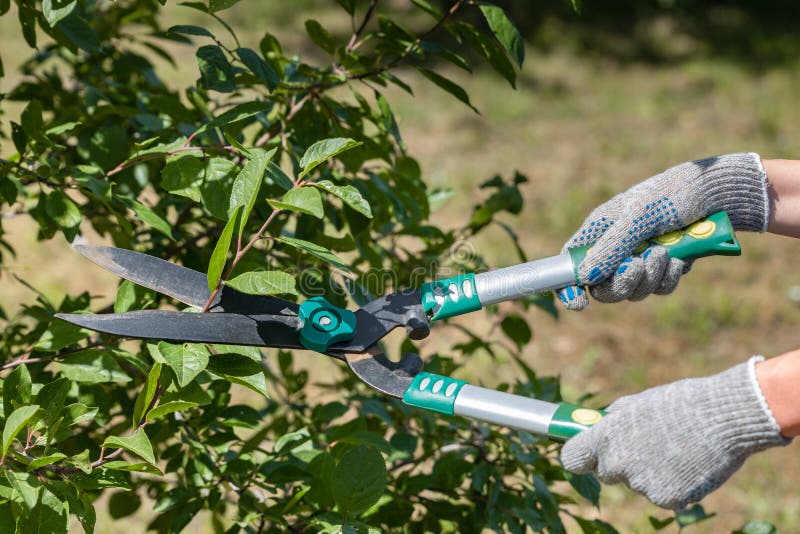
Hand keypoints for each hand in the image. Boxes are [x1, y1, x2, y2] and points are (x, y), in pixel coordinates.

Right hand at [558, 153, 768, 309]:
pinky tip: (679, 259)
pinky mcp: (664, 267)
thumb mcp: (638, 218)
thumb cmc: (671, 195)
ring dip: (649, 277)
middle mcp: (615, 248)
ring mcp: (639, 259)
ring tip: (665, 252)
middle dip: (620, 283)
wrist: (717, 195)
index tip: (579, 303)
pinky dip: (668, 277)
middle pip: (601, 286)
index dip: (568, 286)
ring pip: (632, 290)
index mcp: (599, 231)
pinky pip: (658, 288)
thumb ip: (611, 247)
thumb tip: (585, 276)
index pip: (571, 262)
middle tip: (636, 267)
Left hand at [560, 357, 789, 509]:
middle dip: (620, 462)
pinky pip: (662, 494)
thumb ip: (613, 418)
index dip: (580, 456)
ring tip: (676, 448)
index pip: (572, 459)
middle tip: (644, 445)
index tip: (586, 453)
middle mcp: (618, 464)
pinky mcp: (667, 500)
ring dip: (650, 472)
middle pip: (606, 473)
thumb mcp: (638, 402)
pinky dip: (673, 484)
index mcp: (606, 437)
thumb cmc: (680, 404)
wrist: (722, 418)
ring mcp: (642, 485)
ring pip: (638, 483)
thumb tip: (599, 423)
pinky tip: (688, 464)